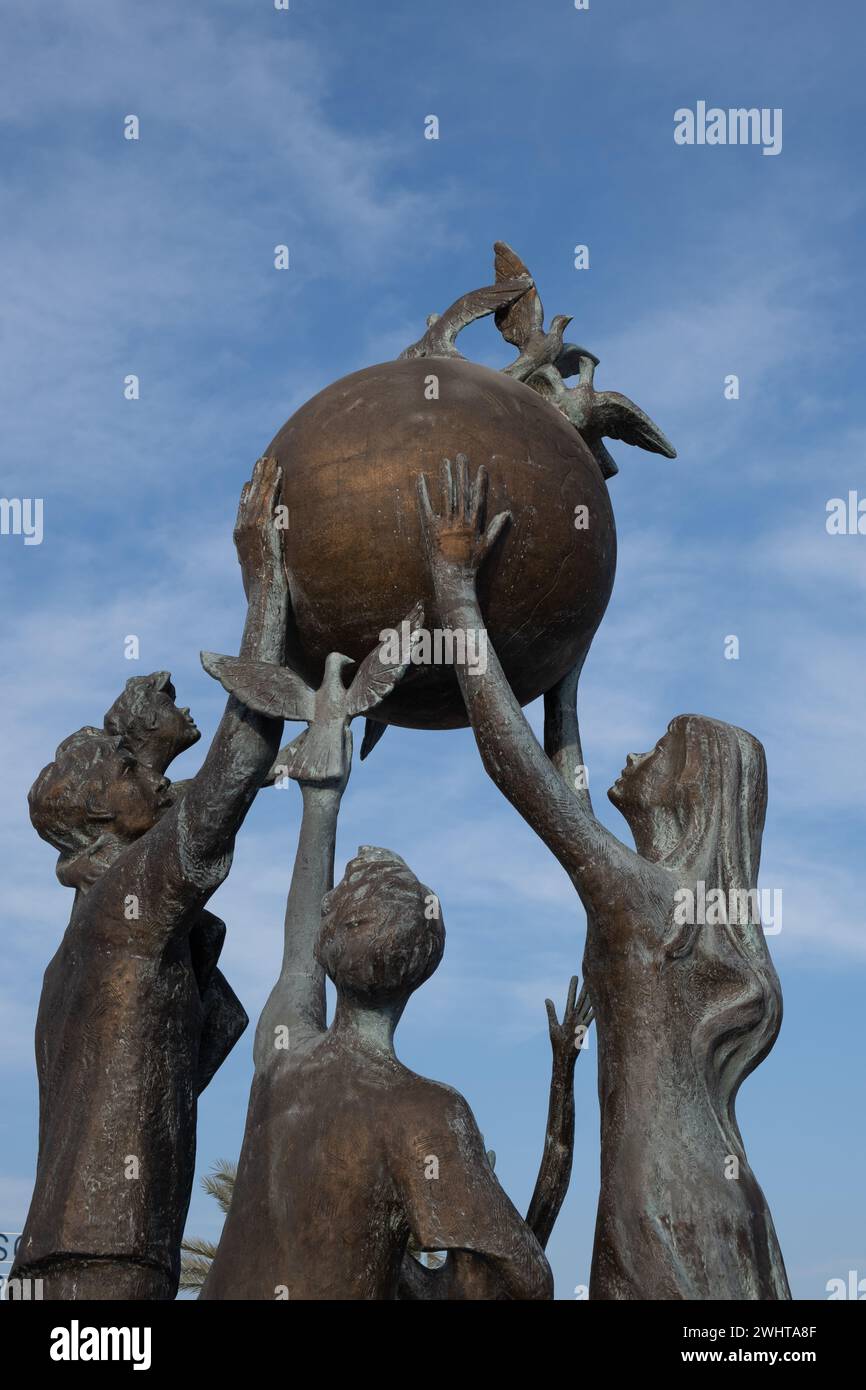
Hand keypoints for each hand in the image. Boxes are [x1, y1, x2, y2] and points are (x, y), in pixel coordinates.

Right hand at [234, 456, 287, 600]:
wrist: (263, 592)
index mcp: (240, 536)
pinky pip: (268, 499)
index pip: (242, 508)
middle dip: (256, 478)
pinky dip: (273, 484)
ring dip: (265, 475)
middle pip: (249, 496)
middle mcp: (243, 528)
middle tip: (262, 461)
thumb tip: (269, 554)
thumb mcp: (261, 566)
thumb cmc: (265, 586)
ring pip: (258, 494)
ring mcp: (251, 526)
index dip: (249, 492)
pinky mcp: (262, 525)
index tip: (252, 480)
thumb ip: (263, 554)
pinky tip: (278, 472)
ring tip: (271, 460)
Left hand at [417, 455, 510, 590]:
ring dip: (446, 477)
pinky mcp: (430, 528)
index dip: (480, 483)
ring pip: (446, 495)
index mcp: (473, 524)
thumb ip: (496, 528)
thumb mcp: (487, 546)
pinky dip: (424, 492)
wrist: (454, 579)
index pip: (477, 498)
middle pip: (461, 492)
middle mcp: (460, 521)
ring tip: (445, 461)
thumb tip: (507, 513)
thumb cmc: (471, 564)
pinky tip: (422, 478)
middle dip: (461, 473)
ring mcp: (445, 524)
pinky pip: (426, 506)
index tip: (481, 467)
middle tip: (461, 456)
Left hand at [545, 975, 592, 1070]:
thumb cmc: (558, 1043)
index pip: (571, 998)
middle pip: (581, 1000)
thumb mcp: (553, 1025)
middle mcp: (576, 1018)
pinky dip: (594, 1012)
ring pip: (586, 1006)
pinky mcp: (582, 1030)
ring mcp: (580, 1023)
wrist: (563, 1057)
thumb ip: (551, 1012)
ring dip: (590, 997)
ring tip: (594, 986)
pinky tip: (598, 1004)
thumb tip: (547, 999)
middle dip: (584, 989)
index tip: (575, 977)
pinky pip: (589, 1019)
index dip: (573, 988)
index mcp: (568, 1016)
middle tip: (588, 976)